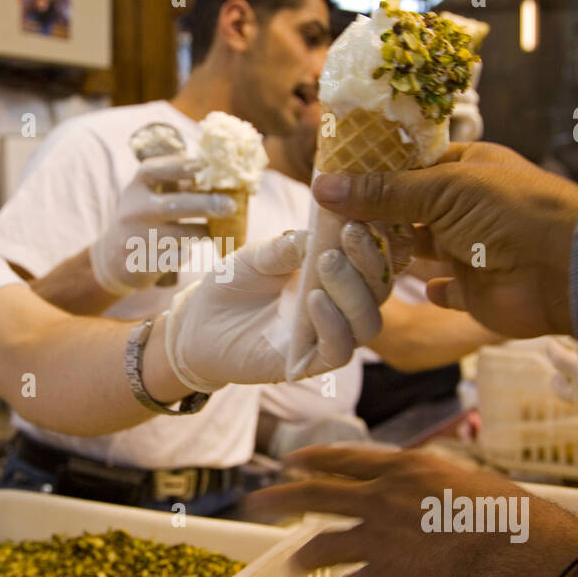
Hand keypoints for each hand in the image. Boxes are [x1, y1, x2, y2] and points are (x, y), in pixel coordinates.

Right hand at [89, 155, 236, 294]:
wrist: (113, 258)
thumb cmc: (143, 219)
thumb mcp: (149, 196)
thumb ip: (176, 185)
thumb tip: (219, 174)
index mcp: (135, 189)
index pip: (153, 170)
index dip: (180, 166)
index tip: (207, 166)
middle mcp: (132, 212)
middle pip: (171, 205)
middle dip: (205, 203)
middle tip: (230, 205)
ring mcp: (134, 239)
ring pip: (179, 235)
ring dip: (203, 231)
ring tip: (217, 229)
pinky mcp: (142, 264)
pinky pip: (176, 257)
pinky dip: (187, 252)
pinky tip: (188, 249)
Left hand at [165, 227, 398, 390]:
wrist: (200, 323)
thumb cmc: (235, 284)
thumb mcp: (257, 256)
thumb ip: (287, 247)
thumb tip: (321, 231)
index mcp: (338, 275)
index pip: (372, 260)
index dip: (376, 238)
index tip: (365, 212)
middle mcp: (341, 306)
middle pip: (377, 290)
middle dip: (368, 260)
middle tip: (349, 233)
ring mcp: (328, 335)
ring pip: (366, 322)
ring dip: (352, 291)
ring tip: (327, 261)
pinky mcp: (310, 363)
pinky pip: (338, 351)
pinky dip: (332, 324)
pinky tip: (314, 298)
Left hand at [245, 444, 577, 576]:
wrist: (517, 551)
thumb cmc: (513, 517)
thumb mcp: (475, 484)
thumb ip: (446, 489)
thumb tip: (450, 497)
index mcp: (405, 469)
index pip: (345, 459)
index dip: (314, 459)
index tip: (292, 459)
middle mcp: (381, 497)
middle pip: (315, 493)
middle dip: (281, 497)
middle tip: (256, 501)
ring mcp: (377, 537)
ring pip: (322, 545)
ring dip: (304, 558)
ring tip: (291, 567)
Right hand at [311, 141, 577, 337]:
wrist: (564, 270)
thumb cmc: (510, 212)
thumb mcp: (442, 190)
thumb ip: (383, 193)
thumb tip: (322, 186)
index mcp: (465, 168)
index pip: (411, 165)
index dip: (374, 172)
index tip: (332, 179)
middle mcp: (467, 207)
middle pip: (409, 209)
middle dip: (374, 216)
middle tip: (327, 221)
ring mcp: (470, 249)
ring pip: (418, 249)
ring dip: (390, 252)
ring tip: (348, 253)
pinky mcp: (474, 290)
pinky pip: (442, 290)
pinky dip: (426, 288)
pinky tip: (398, 287)